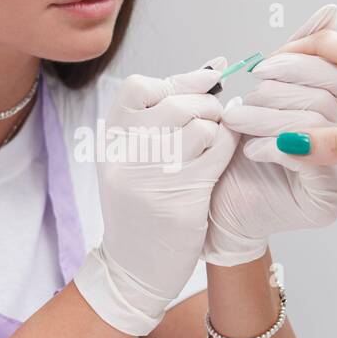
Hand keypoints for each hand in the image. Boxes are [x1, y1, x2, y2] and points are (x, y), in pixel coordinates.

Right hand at [74, 59, 237, 335]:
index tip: (200, 89)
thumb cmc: (143, 206)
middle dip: (205, 106)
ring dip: (218, 129)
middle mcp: (125, 157)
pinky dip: (226, 149)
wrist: (134, 270)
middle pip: (176, 103)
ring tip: (212, 145)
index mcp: (110, 142)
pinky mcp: (179, 200)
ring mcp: (150, 178)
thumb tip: (214, 68)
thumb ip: (165, 115)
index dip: (176, 83)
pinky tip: (220, 160)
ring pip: (200, 124)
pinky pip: (216, 153)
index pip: (139, 87)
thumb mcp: (136, 158)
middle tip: (213, 121)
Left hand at [203, 5, 336, 264]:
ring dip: (270, 117)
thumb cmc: (242, 153)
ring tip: (236, 120)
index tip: (263, 65)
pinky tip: (251, 149)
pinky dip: (278, 148)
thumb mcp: (266, 98)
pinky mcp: (331, 196)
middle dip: (283, 89)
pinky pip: (314, 161)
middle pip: (334, 95)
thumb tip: (330, 12)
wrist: (223, 209)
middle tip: (245, 97)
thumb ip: (294, 60)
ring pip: (321, 124)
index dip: (302, 62)